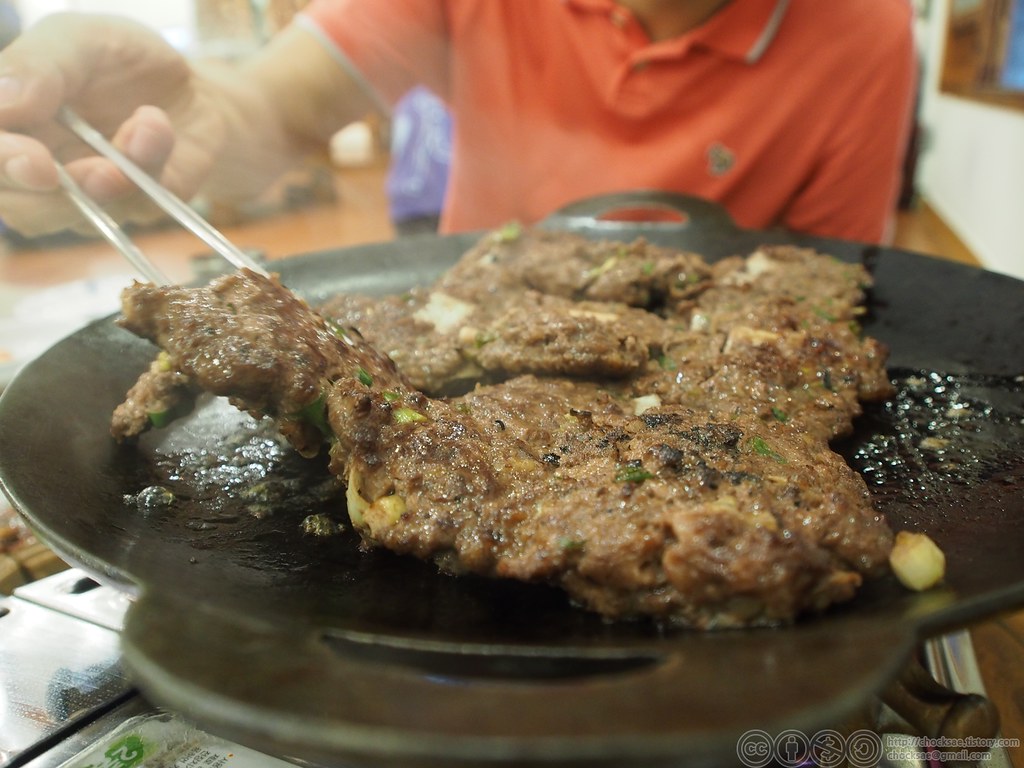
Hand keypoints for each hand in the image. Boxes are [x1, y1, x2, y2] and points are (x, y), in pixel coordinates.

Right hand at [0, 13, 216, 236]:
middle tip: (91, 169)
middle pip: (20, 207)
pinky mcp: (137, 208)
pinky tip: (157, 126)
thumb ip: (38, 65)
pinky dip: (150, 167)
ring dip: (108, 183)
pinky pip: (137, 208)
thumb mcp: (78, 39)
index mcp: (10, 125)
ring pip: (77, 219)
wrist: (194, 86)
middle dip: (48, 196)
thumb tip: (4, 104)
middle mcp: (39, 168)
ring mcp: (87, 196)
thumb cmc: (121, 59)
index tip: (31, 159)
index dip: (1, 163)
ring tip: (141, 130)